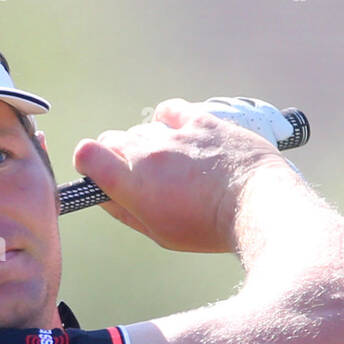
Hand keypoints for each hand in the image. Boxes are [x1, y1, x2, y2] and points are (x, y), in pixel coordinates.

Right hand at [72, 97, 299, 252]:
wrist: (256, 204)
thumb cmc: (208, 228)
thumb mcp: (159, 233)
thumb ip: (125, 212)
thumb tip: (105, 197)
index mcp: (132, 182)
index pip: (87, 154)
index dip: (88, 162)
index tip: (97, 172)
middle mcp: (148, 152)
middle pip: (112, 139)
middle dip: (115, 155)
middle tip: (135, 175)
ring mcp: (175, 134)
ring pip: (142, 129)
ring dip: (146, 144)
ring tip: (168, 164)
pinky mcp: (201, 121)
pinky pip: (171, 110)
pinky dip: (168, 119)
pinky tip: (177, 132)